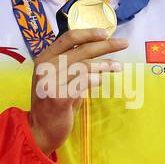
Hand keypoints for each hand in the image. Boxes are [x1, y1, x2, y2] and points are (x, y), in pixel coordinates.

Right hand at [27, 27, 127, 154]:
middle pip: (81, 50)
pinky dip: (94, 80)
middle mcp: (45, 67)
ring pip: (84, 66)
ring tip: (118, 66)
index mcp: (45, 58)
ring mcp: (50, 82)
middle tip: (124, 43)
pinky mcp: (58, 97)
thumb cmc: (54, 103)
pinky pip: (82, 83)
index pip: (69, 38)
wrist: (40, 130)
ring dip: (105, 64)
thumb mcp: (61, 79)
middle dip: (106, 45)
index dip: (89, 33)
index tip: (107, 33)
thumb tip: (101, 53)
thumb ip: (76, 66)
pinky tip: (101, 81)